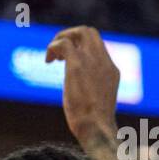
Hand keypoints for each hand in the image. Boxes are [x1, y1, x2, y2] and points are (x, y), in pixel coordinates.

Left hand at [45, 25, 120, 148]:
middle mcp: (104, 61)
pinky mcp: (77, 65)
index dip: (80, 48)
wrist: (96, 127)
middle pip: (90, 32)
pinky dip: (53, 47)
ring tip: (51, 57)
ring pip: (80, 32)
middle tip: (58, 53)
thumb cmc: (95, 125)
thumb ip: (93, 94)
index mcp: (111, 71)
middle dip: (71, 36)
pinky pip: (63, 43)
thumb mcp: (98, 105)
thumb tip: (83, 99)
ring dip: (61, 38)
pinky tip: (47, 61)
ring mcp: (92, 61)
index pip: (97, 47)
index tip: (67, 61)